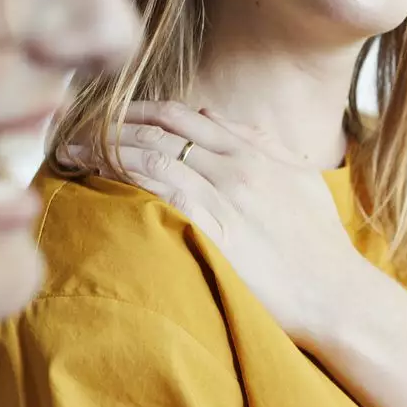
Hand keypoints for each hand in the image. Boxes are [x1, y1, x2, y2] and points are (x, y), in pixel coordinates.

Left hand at [88, 101, 379, 347]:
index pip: (184, 116)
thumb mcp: (301, 181)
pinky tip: (97, 173)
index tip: (108, 116)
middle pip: (160, 128)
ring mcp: (226, 193)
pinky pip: (159, 186)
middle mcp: (237, 164)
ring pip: (153, 152)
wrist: (337, 294)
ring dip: (104, 146)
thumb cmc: (321, 247)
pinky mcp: (215, 225)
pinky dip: (124, 172)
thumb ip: (262, 145)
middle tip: (74, 130)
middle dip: (111, 123)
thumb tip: (216, 119)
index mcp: (255, 152)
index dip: (139, 111)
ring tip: (70, 150)